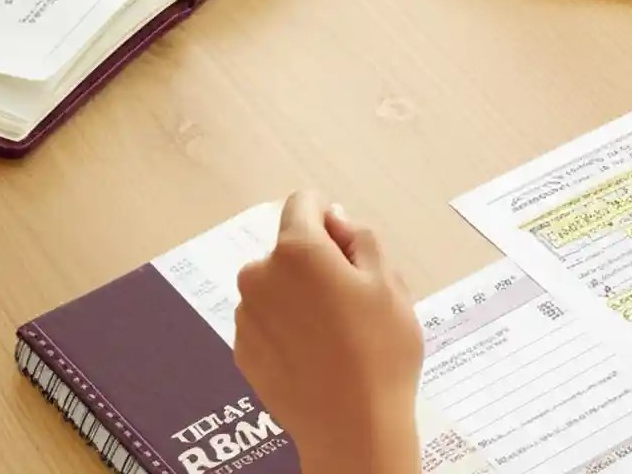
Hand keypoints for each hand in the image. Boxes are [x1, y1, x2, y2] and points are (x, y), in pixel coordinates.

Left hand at [234, 191, 423, 473]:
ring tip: (337, 335)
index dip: (330, 217)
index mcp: (298, 250)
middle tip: (354, 301)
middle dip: (318, 261)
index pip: (303, 203)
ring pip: (277, 285)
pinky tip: (316, 355)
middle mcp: (260, 275)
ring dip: (300, 295)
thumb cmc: (379, 352)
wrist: (352, 429)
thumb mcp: (389, 282)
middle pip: (290, 248)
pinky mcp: (242, 349)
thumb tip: (335, 220)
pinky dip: (287, 327)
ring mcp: (246, 315)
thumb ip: (360, 237)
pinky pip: (267, 320)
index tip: (350, 247)